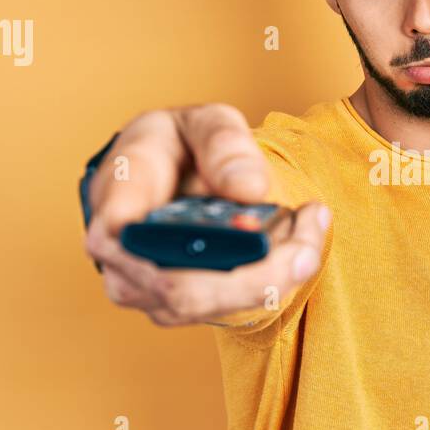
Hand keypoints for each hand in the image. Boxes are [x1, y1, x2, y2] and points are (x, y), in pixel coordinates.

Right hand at [83, 103, 330, 325]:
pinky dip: (275, 277)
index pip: (128, 239)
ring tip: (311, 222)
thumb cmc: (174, 146)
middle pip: (188, 291)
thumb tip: (250, 189)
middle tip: (313, 223)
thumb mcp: (202, 122)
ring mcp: (151, 293)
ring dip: (277, 272)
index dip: (185, 249)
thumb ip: (224, 144)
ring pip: (217, 306)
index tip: (253, 230)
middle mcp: (124, 261)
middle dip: (261, 270)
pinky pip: (233, 307)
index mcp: (117, 204)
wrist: (163, 174)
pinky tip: (300, 241)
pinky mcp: (185, 308)